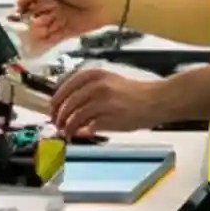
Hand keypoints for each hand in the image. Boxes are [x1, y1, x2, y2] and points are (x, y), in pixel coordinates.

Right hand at [14, 0, 123, 48]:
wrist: (104, 4)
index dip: (22, 0)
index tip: (21, 2)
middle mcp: (48, 6)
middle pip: (29, 13)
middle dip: (30, 14)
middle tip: (38, 13)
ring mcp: (55, 20)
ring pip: (37, 28)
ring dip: (36, 29)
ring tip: (42, 25)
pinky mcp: (62, 33)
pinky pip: (48, 41)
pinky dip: (40, 45)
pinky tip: (32, 48)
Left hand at [50, 68, 164, 136]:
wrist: (156, 100)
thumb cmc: (136, 93)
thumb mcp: (111, 83)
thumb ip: (90, 92)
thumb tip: (71, 108)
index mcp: (96, 75)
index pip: (66, 85)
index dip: (56, 99)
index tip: (52, 108)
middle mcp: (97, 86)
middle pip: (67, 102)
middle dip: (58, 115)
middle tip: (56, 123)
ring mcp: (102, 102)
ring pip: (74, 116)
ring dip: (67, 126)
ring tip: (66, 132)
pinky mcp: (108, 117)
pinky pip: (87, 126)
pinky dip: (79, 132)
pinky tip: (79, 135)